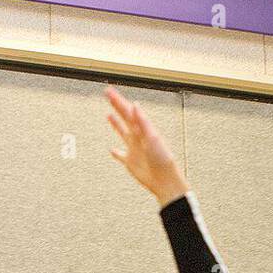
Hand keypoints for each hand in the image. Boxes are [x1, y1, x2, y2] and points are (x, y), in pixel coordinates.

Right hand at [105, 87, 189, 206]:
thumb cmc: (163, 159)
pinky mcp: (130, 162)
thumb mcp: (153, 137)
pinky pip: (120, 155)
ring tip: (109, 115)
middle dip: (116, 105)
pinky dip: (115, 152)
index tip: (109, 92)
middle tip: (107, 94)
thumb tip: (135, 105)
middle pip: (124, 117)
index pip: (128, 111)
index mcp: (143, 129)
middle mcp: (138, 137)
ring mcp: (133, 149)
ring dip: (116, 124)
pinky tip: (111, 149)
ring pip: (122, 133)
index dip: (119, 101)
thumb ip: (143, 122)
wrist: (164, 180)